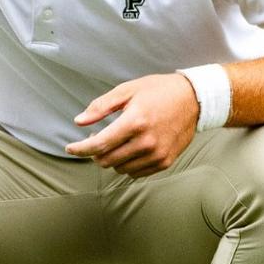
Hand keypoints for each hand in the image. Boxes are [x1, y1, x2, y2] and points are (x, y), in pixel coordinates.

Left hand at [65, 74, 200, 177]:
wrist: (194, 100)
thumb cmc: (158, 91)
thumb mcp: (127, 90)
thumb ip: (101, 107)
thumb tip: (79, 121)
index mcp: (135, 122)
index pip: (99, 144)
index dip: (80, 149)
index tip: (70, 148)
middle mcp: (146, 142)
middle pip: (106, 160)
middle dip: (95, 152)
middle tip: (96, 139)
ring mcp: (156, 154)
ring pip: (120, 168)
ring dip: (112, 158)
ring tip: (117, 142)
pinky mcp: (165, 161)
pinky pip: (136, 172)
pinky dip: (127, 164)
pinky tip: (130, 149)